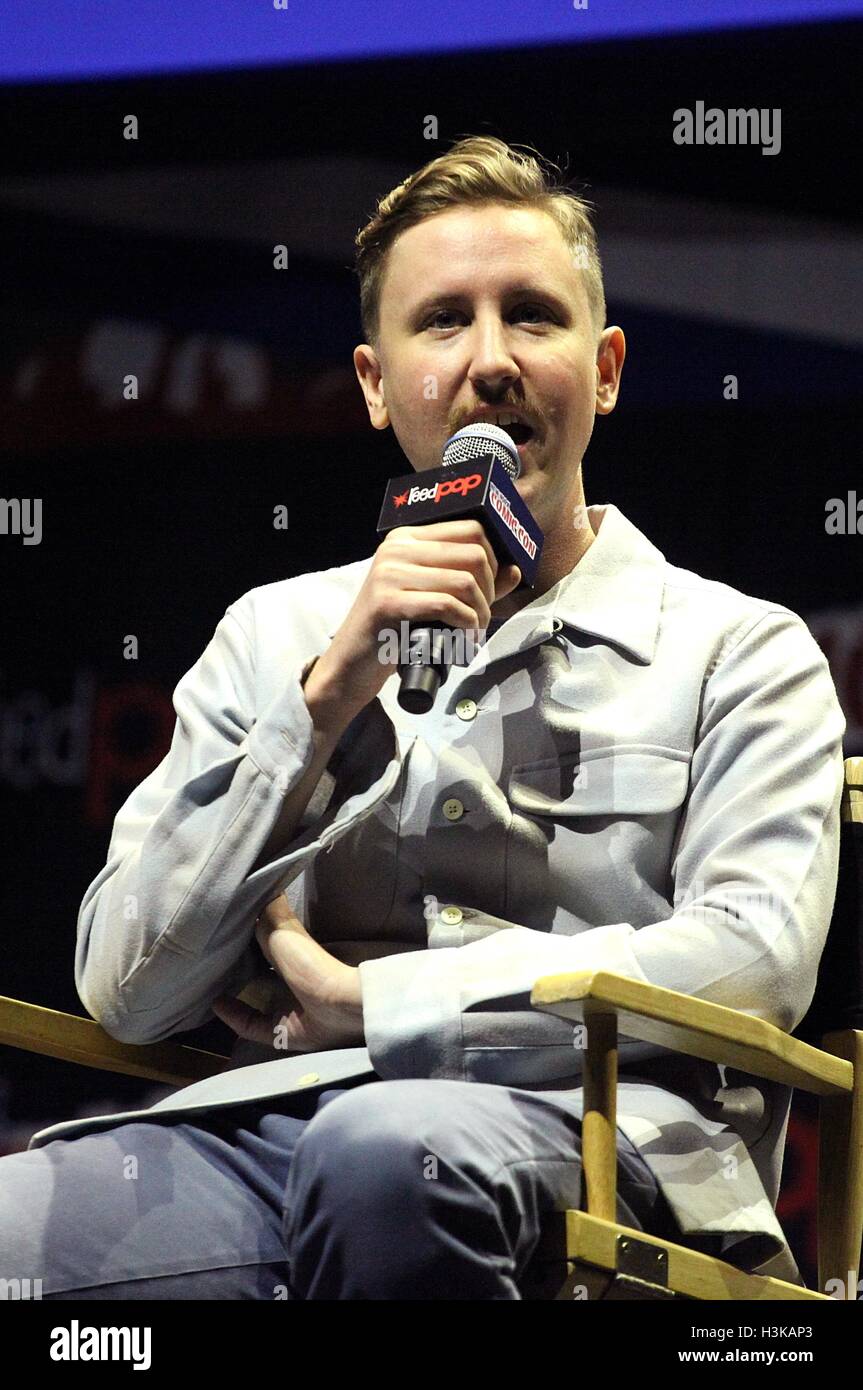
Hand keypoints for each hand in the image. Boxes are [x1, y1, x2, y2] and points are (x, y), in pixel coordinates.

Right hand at [212, 897, 364, 1052]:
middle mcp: (288, 979)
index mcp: (290, 954)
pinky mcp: (281, 1031)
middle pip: (256, 972)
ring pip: (252, 997)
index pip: (262, 944)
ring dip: (230, 991)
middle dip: (234, 966)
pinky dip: (234, 1016)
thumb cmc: (309, 963)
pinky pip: (251, 1025)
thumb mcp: (284, 929)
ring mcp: (285, 1006)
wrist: (336, 1003)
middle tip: (207, 958)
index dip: (242, 939)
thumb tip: (263, 875)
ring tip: (205, 981)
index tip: (219, 931)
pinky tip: (217, 1004)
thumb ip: (270, 908)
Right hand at [304, 519, 521, 719]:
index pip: (471, 529)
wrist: (352, 664)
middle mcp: (396, 548)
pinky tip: (463, 637)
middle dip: (490, 589)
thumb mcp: (434, 599)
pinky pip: (447, 605)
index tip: (491, 589)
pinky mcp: (387, 603)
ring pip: (465, 581)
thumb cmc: (396, 630)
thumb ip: (474, 583)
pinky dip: (466, 624)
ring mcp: (389, 574)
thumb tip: (515, 570)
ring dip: (480, 612)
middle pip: (474, 554)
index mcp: (408, 538)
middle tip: (482, 616)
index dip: (494, 559)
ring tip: (473, 630)